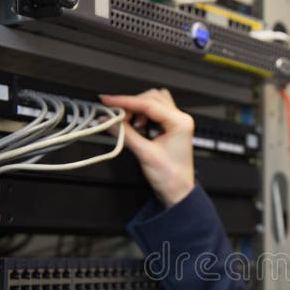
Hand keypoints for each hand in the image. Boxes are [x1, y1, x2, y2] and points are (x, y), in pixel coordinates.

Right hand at [100, 89, 194, 206]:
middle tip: (116, 115)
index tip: (109, 101)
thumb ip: (125, 134)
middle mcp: (180, 119)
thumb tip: (109, 121)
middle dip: (131, 105)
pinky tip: (137, 125)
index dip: (125, 101)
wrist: (178, 192)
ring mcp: (177, 122)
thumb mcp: (144, 154)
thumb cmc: (170, 177)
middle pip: (151, 98)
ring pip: (153, 102)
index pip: (148, 104)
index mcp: (180, 123)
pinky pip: (155, 112)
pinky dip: (142, 114)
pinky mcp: (171, 127)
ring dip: (137, 108)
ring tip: (128, 122)